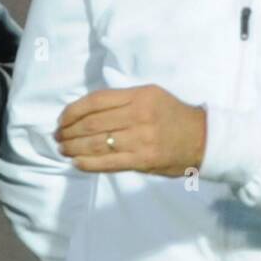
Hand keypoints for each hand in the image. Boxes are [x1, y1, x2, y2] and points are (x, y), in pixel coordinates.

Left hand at [55, 84, 206, 177]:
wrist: (202, 139)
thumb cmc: (173, 115)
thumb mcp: (152, 96)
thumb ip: (123, 101)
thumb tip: (86, 113)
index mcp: (139, 96)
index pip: (95, 102)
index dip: (72, 112)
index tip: (61, 120)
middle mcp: (139, 115)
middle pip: (92, 124)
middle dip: (69, 132)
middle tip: (58, 138)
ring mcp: (141, 139)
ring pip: (97, 144)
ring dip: (74, 148)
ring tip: (64, 150)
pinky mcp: (143, 160)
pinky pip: (108, 163)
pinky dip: (88, 164)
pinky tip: (77, 163)